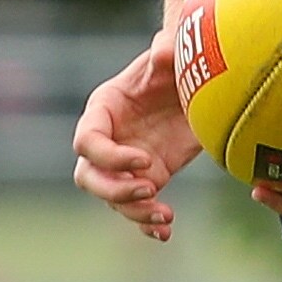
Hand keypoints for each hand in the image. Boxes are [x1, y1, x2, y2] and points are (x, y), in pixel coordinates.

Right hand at [70, 30, 199, 242]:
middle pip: (88, 176)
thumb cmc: (174, 64)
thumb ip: (166, 52)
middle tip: (151, 188)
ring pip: (111, 199)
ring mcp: (124, 164)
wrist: (194, 80)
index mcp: (103, 110)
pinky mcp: (148, 177)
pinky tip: (165, 231)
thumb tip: (164, 50)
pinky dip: (146, 224)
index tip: (145, 160)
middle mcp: (107, 140)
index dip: (110, 156)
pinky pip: (136, 207)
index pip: (87, 141)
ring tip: (165, 215)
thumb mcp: (171, 56)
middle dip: (114, 190)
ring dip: (134, 212)